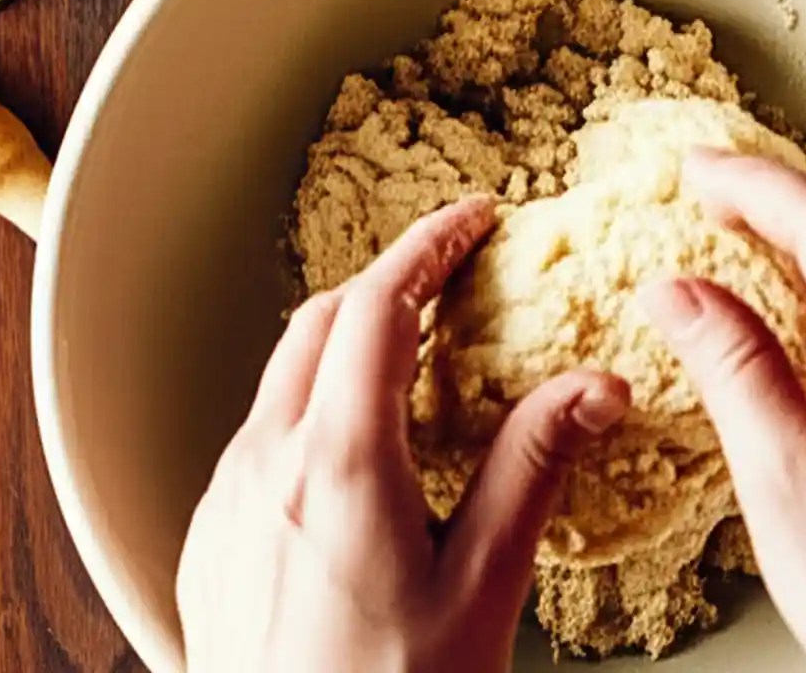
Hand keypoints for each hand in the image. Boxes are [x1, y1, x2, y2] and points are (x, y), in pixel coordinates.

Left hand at [176, 197, 630, 672]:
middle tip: (452, 274)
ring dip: (348, 339)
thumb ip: (530, 470)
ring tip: (414, 351)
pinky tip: (358, 441)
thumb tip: (592, 388)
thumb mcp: (482, 585)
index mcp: (340, 465)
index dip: (428, 249)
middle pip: (322, 322)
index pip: (379, 309)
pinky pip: (261, 428)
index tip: (471, 220)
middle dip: (391, 280)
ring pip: (285, 373)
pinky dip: (313, 397)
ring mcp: (229, 498)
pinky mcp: (213, 533)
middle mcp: (267, 464)